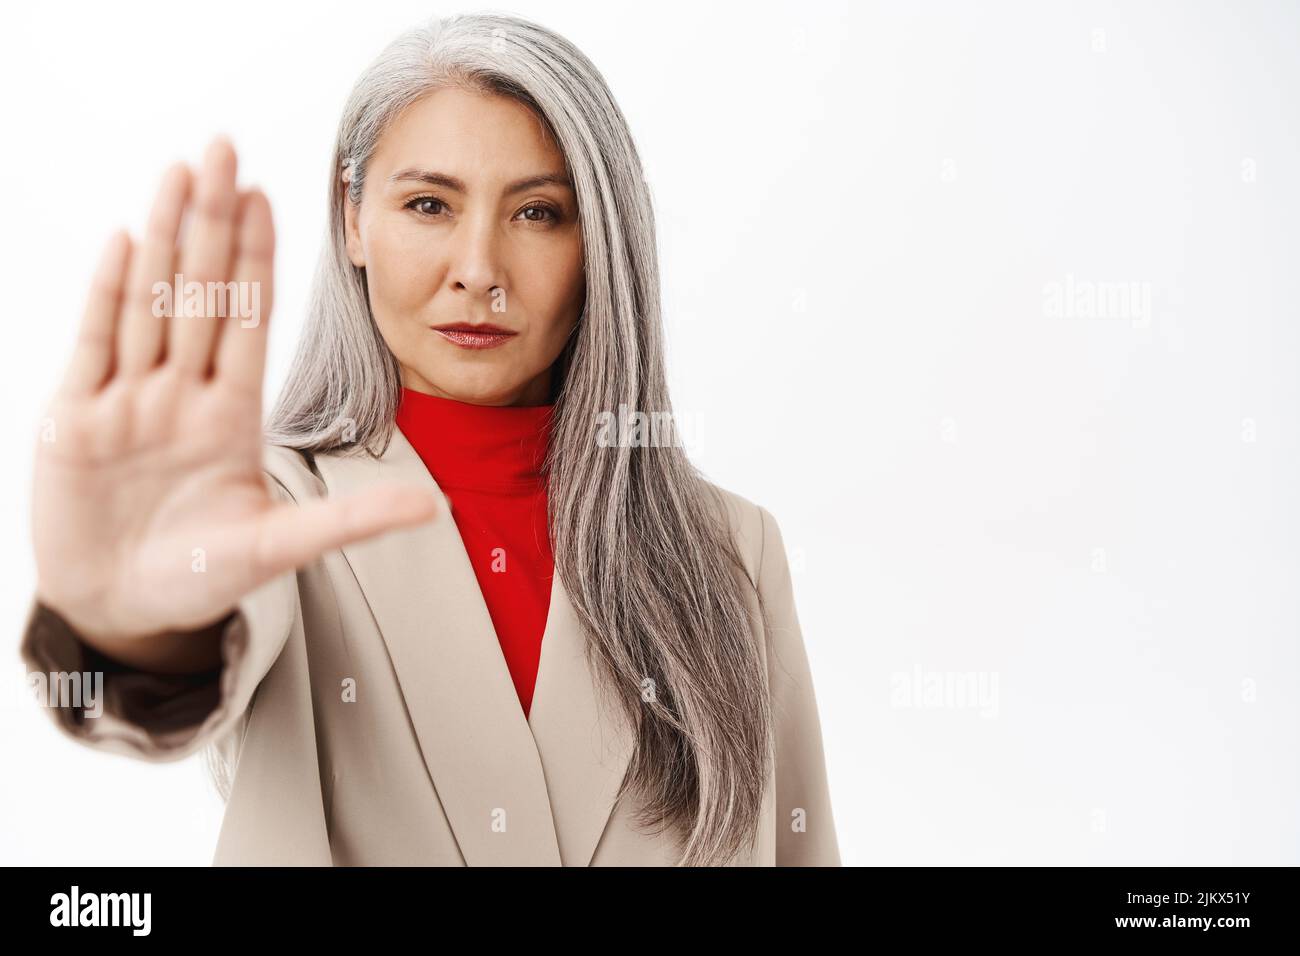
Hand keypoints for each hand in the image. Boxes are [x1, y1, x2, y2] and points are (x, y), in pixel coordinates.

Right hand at [31, 136, 438, 651]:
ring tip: (178, 172)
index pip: (249, 319)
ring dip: (161, 236)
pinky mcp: (77, 419)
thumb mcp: (281, 547)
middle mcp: (182, 394)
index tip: (268, 197)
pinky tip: (125, 239)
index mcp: (233, 415)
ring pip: (148, 302)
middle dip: (211, 220)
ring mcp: (128, 401)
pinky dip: (106, 293)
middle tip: (223, 147)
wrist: (123, 610)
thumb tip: (433, 508)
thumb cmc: (200, 577)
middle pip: (199, 291)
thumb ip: (351, 521)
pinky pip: (94, 342)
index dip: (255, 258)